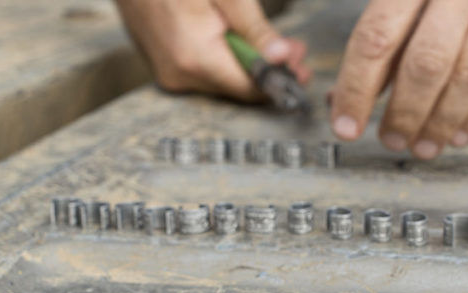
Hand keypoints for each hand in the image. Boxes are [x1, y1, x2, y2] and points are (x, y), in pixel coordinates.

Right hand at [114, 0, 310, 101]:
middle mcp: (180, 76)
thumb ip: (254, 29)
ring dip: (248, 64)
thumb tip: (281, 58)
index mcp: (196, 58)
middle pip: (238, 88)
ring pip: (223, 80)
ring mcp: (170, 75)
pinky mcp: (166, 67)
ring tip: (270, 43)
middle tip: (292, 49)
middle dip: (268, 70)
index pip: (250, 88)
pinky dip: (226, 60)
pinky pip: (206, 72)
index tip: (300, 66)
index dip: (280, 80)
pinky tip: (238, 41)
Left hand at [331, 0, 467, 158]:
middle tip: (390, 140)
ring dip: (441, 123)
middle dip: (404, 113)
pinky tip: (457, 134)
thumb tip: (344, 98)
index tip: (346, 126)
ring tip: (422, 147)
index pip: (377, 38)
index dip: (357, 89)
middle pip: (427, 63)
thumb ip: (379, 37)